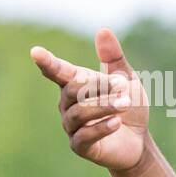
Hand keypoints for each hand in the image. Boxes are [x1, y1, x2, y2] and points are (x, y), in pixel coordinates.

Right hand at [30, 29, 149, 170]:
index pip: (57, 71)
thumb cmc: (128, 106)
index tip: (35, 52)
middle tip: (122, 85)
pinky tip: (117, 123)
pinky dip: (101, 127)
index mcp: (75, 85)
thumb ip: (114, 58)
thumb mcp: (126, 80)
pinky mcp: (80, 146)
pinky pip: (85, 136)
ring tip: (125, 103)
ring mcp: (71, 126)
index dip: (47, 62)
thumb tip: (103, 30)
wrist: (139, 140)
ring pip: (79, 113)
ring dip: (104, 106)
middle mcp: (67, 104)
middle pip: (73, 91)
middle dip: (98, 86)